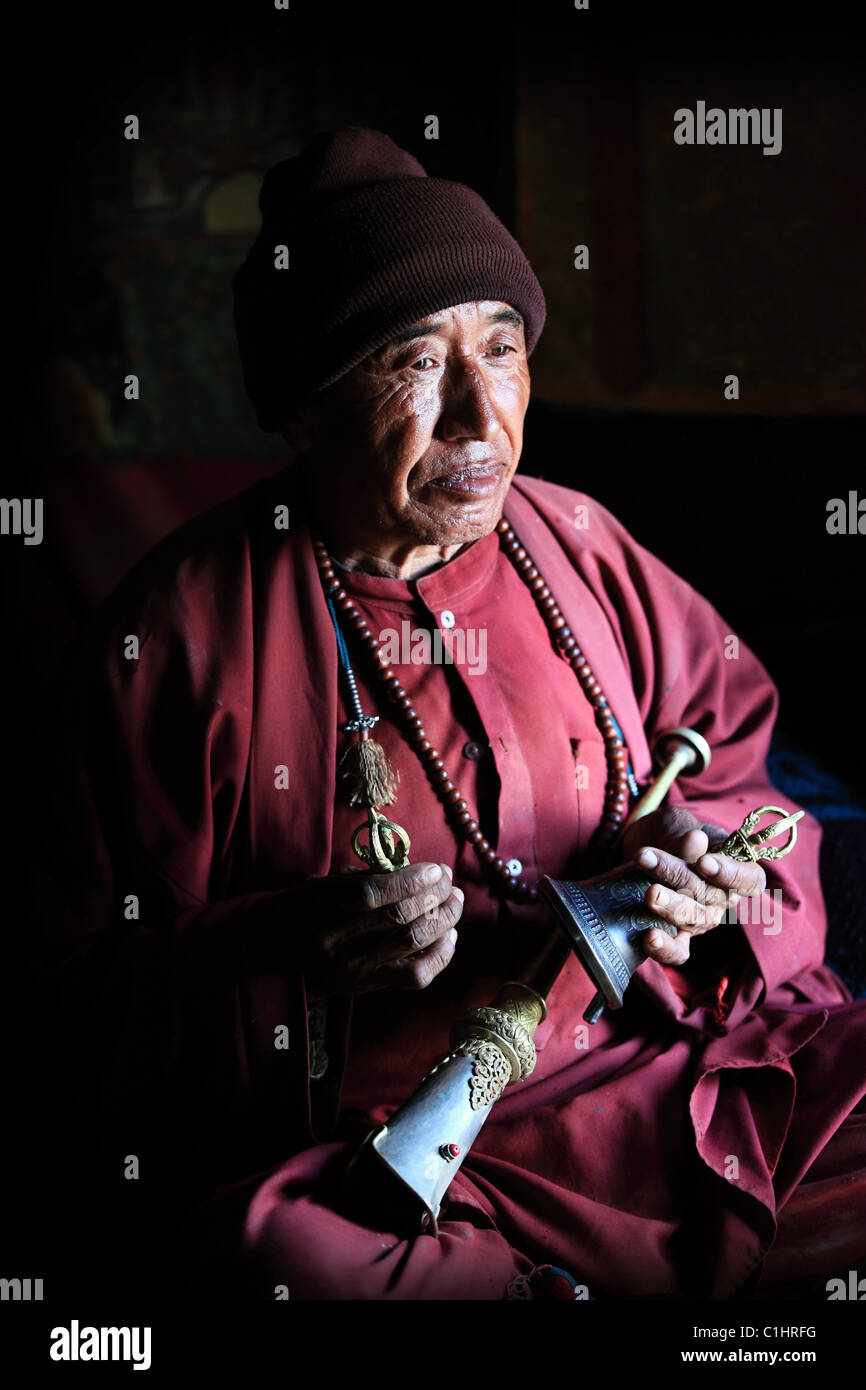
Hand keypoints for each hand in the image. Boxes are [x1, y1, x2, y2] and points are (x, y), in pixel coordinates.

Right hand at [295, 861, 462, 999]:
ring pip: (411, 942)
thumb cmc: (296, 913)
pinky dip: (439, 956)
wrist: (269, 962)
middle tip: (450, 882)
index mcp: (320, 905)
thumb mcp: (315, 887)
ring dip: (443, 920)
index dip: (410, 880)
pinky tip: (450, 937)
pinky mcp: (365, 986)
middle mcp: (336, 938)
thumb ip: (356, 878)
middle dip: (434, 896)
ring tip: (455, 903)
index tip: (434, 869)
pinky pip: (412, 976)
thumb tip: (408, 869)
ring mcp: (353, 966)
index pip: (371, 893)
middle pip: (398, 917)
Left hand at [619, 805, 766, 966]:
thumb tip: (695, 841)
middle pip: (712, 896)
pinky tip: (650, 938)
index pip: (751, 879)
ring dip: (670, 906)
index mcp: (733, 868)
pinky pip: (678, 952)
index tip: (704, 862)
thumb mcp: (672, 821)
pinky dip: (665, 949)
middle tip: (647, 859)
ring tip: (648, 892)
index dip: (732, 874)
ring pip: (694, 921)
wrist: (640, 852)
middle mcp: (721, 899)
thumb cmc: (668, 833)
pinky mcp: (675, 937)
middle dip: (677, 876)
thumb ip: (682, 830)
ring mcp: (700, 921)